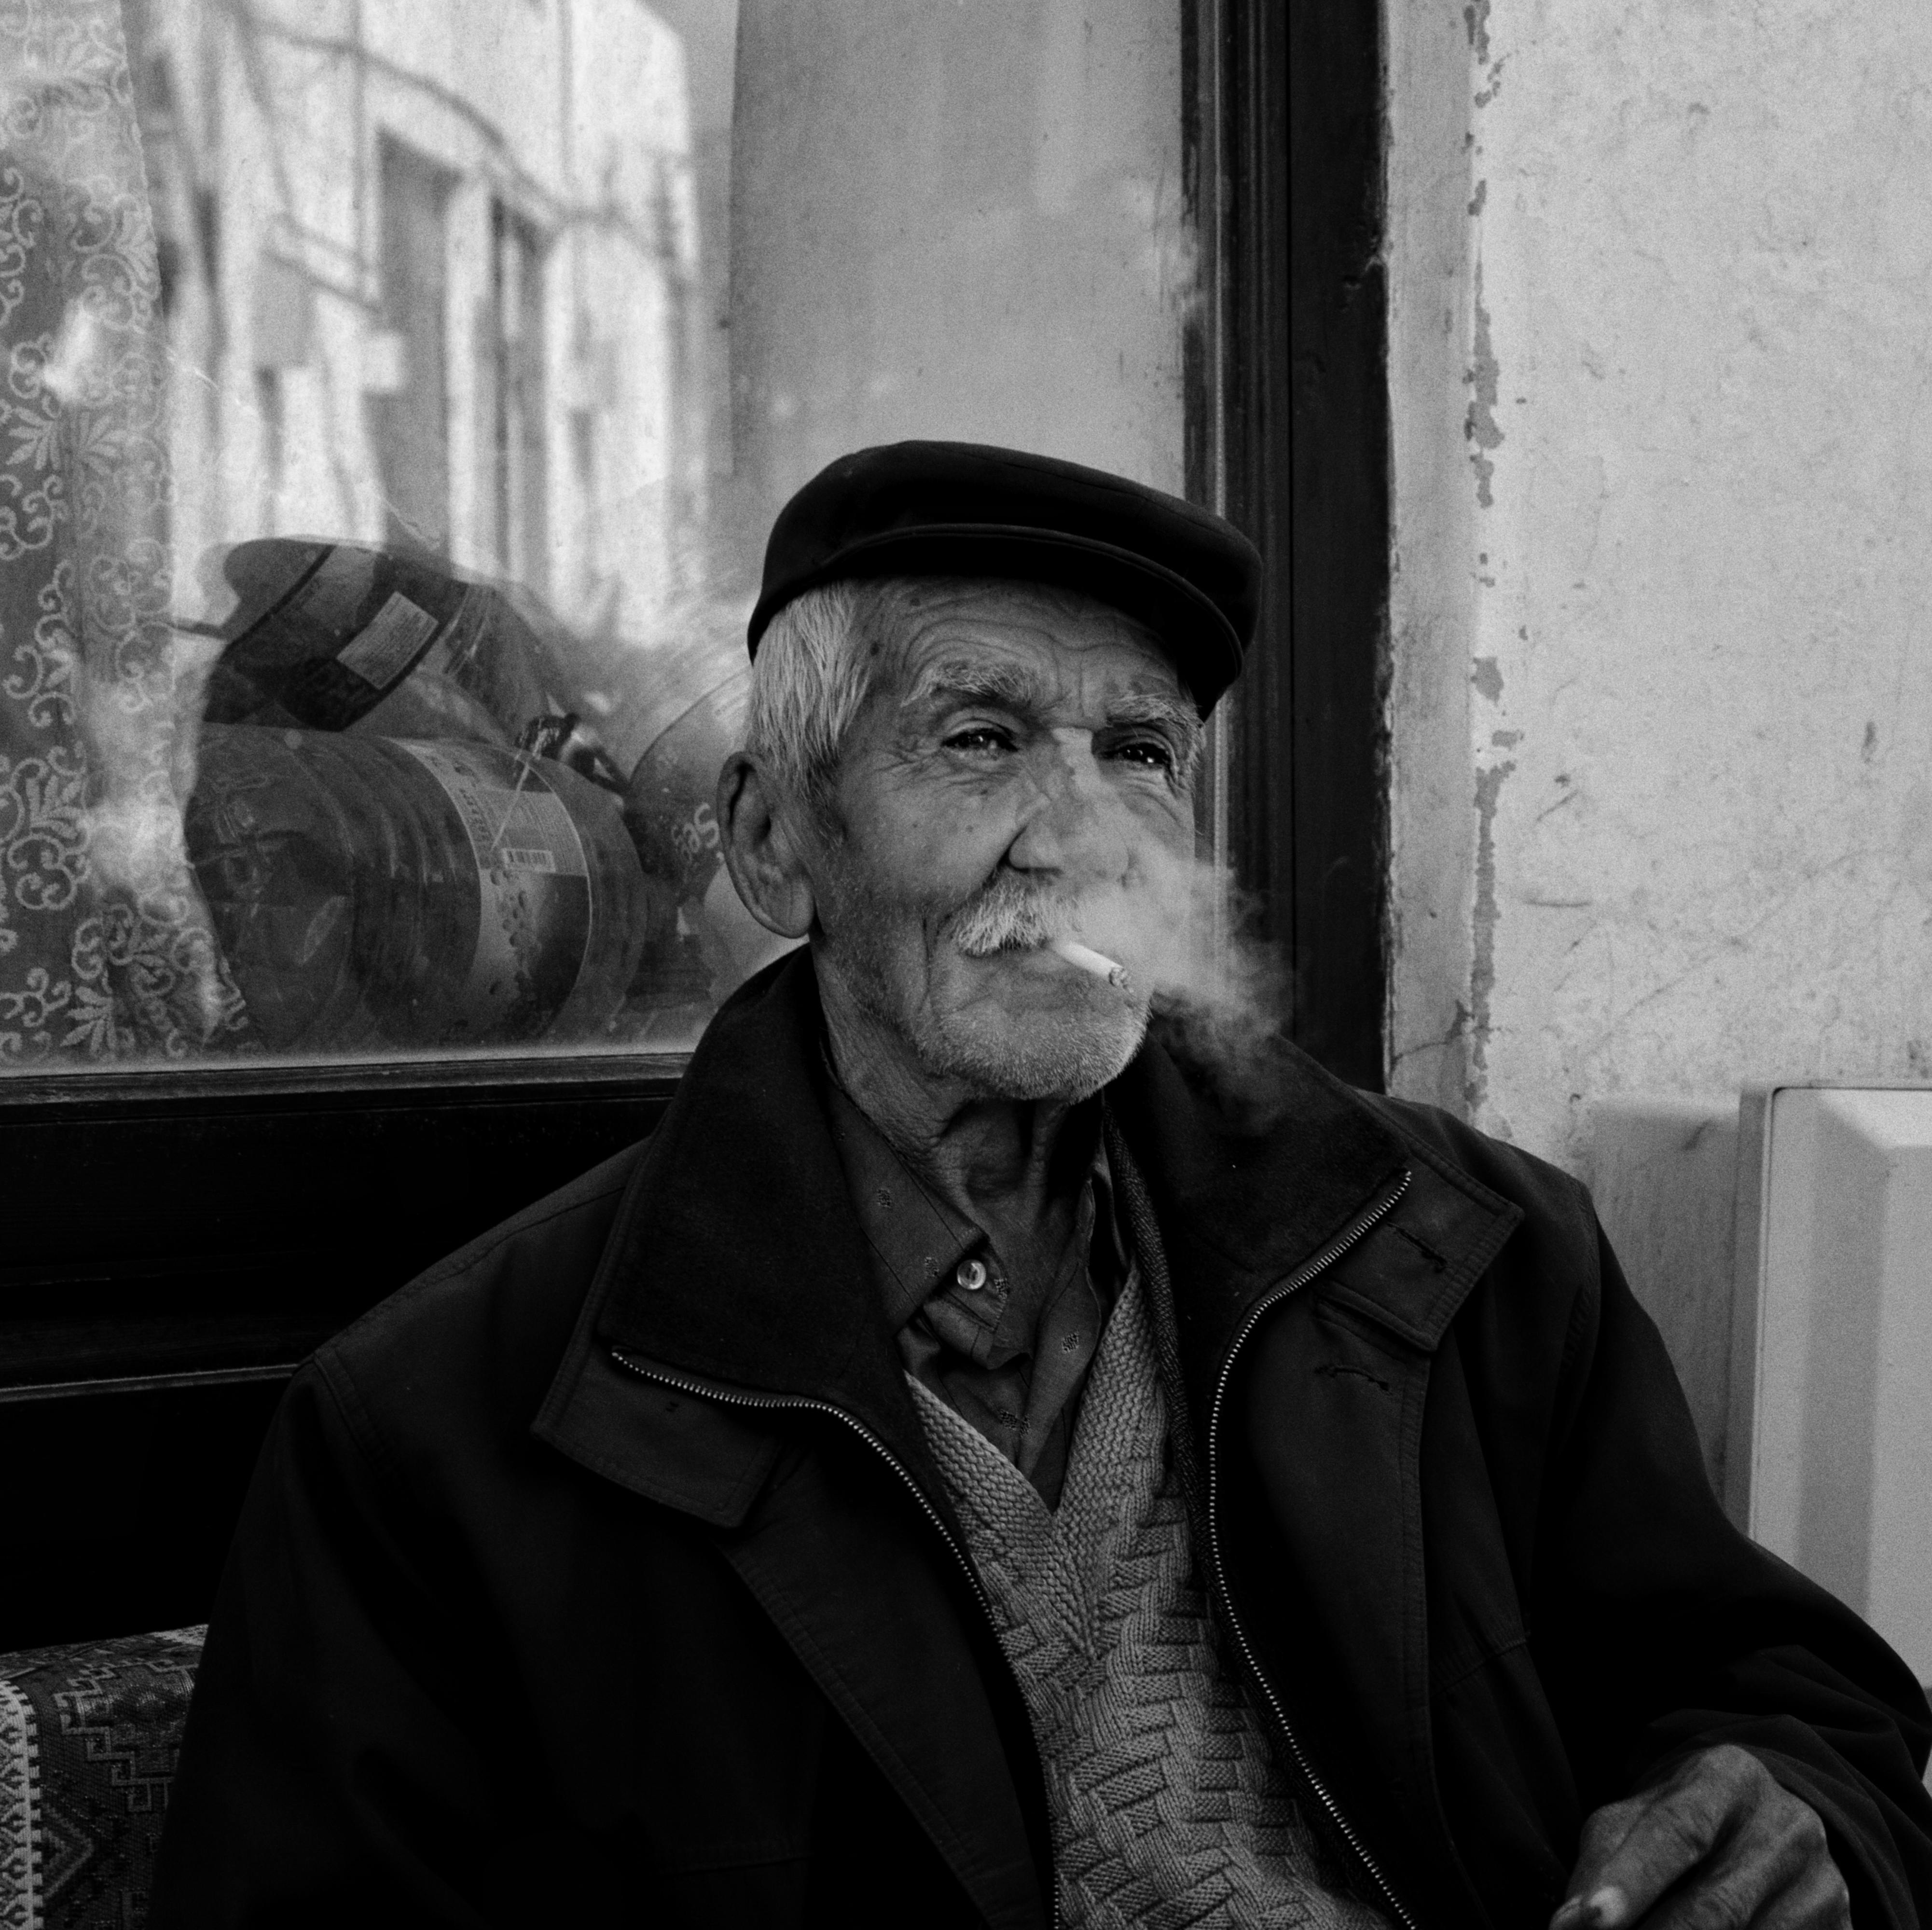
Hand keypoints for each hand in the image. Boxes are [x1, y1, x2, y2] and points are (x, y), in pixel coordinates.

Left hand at [1550, 1744, 1850, 1927]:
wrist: (1776, 1818)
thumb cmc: (1687, 1819)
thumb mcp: (1639, 1816)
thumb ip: (1603, 1861)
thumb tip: (1569, 1924)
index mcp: (1728, 1778)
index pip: (1676, 1831)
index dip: (1632, 1881)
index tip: (1593, 1921)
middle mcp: (1786, 1826)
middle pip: (1715, 1903)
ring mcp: (1822, 1884)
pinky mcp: (1842, 1928)